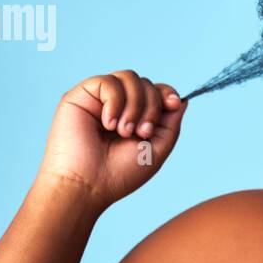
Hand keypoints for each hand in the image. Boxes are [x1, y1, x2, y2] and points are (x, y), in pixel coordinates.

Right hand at [37, 70, 186, 208]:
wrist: (88, 185)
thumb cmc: (119, 173)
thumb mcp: (157, 149)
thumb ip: (171, 123)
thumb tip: (182, 99)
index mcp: (134, 117)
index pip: (156, 90)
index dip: (167, 93)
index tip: (173, 104)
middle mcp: (117, 105)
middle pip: (146, 83)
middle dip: (152, 106)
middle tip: (142, 133)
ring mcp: (99, 99)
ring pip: (129, 77)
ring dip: (135, 105)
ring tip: (124, 131)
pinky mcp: (80, 95)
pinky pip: (107, 81)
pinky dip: (115, 101)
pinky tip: (109, 124)